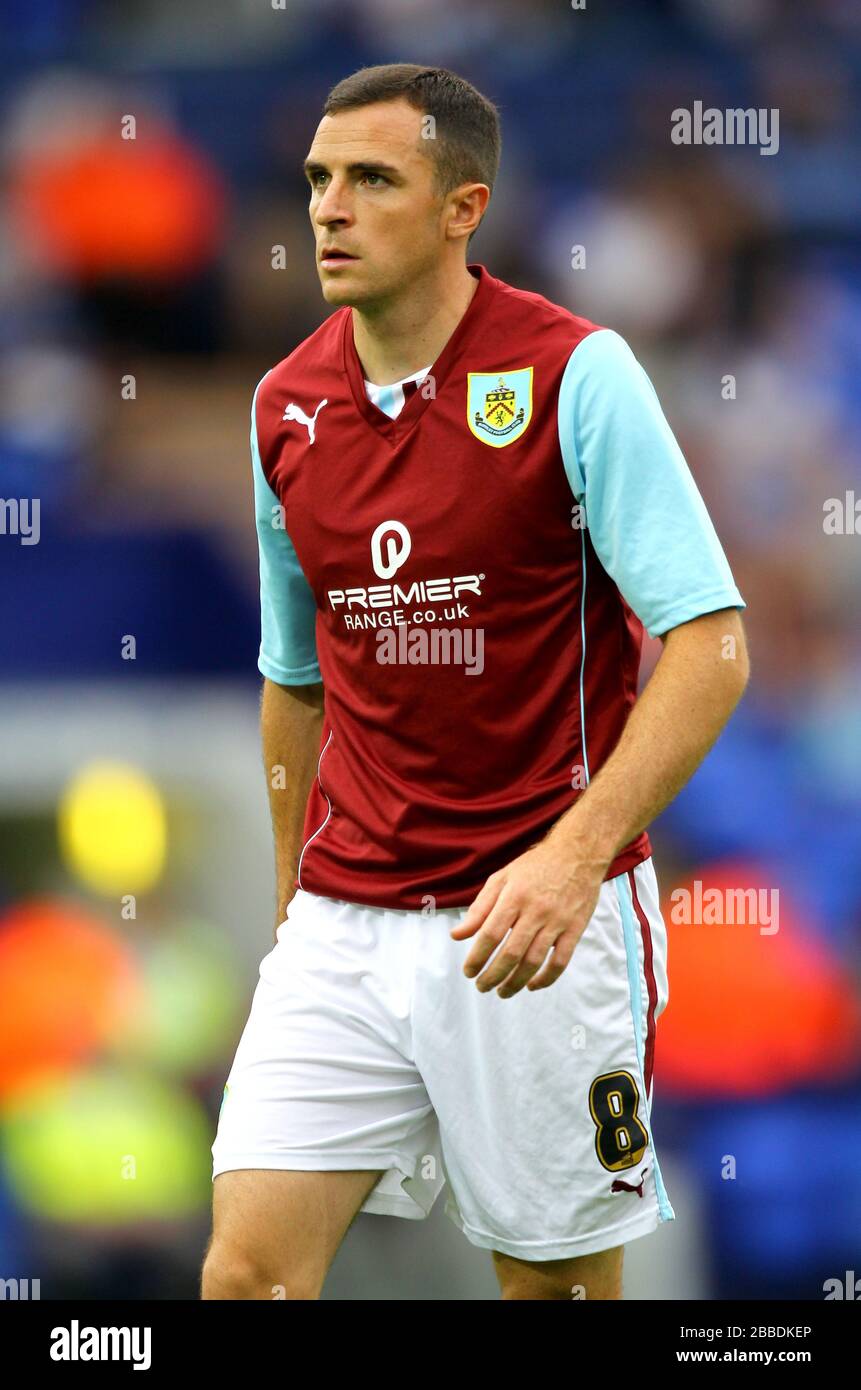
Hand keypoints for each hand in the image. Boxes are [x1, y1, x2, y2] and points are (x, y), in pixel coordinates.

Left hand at [449, 843, 605, 996]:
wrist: (578, 854)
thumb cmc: (535, 867)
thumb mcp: (501, 878)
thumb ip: (479, 908)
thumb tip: (457, 936)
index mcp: (514, 896)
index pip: (490, 934)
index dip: (477, 957)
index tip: (468, 972)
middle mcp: (536, 910)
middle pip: (511, 953)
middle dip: (493, 976)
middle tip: (482, 987)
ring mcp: (557, 921)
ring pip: (534, 961)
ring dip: (516, 982)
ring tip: (502, 992)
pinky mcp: (575, 929)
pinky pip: (561, 961)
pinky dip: (546, 979)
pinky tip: (532, 985)